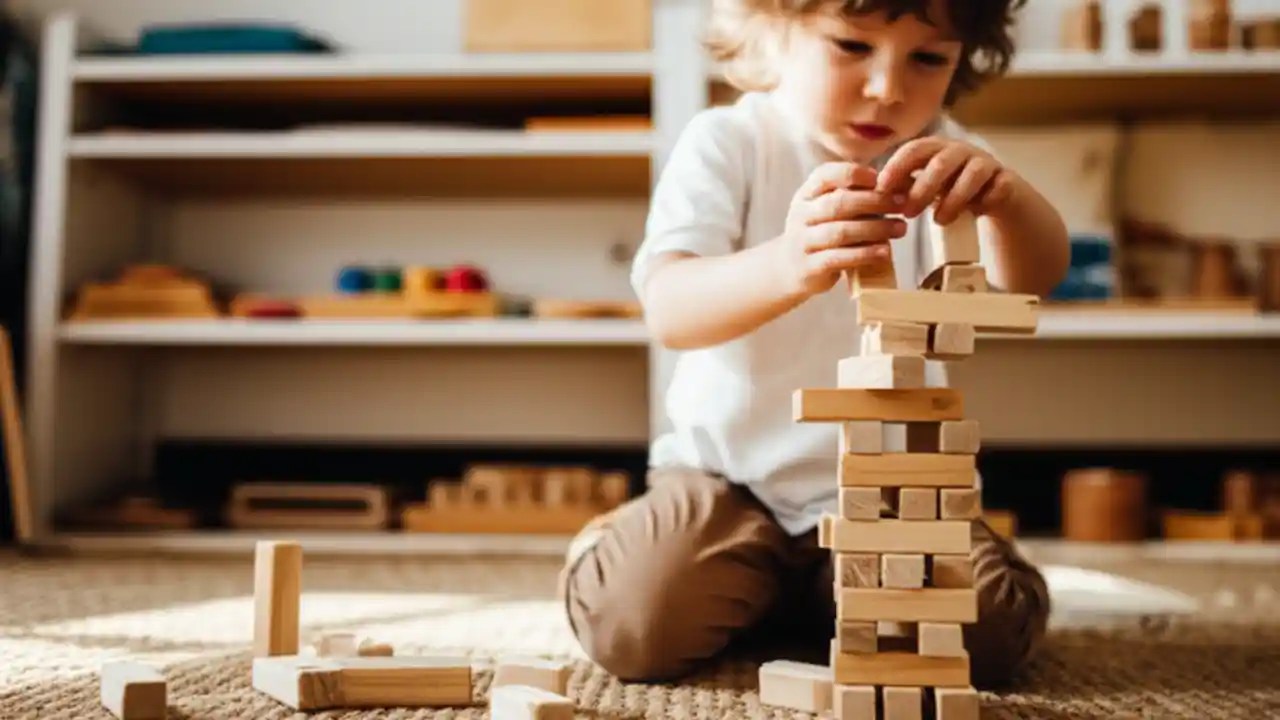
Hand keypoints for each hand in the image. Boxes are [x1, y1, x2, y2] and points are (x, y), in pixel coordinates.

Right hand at [777, 162, 906, 296]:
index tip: (880, 178)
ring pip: (840, 232)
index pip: (826, 175)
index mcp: (806, 194)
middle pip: (838, 203)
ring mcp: (803, 242)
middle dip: (874, 201)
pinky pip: (838, 258)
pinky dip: (864, 255)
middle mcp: (801, 215)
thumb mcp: (827, 209)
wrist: (789, 268)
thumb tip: (900, 184)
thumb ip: (855, 196)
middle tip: (901, 204)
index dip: (854, 174)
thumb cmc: (820, 232)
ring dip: (875, 229)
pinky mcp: (809, 267)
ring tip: (900, 228)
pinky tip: (884, 252)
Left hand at [876, 137, 1021, 224]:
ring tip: (938, 221)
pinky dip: (987, 200)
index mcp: (937, 149)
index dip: (897, 166)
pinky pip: (1000, 186)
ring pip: (972, 174)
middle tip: (908, 213)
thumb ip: (903, 186)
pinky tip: (976, 214)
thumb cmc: (950, 189)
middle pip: (941, 162)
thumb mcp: (925, 187)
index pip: (914, 149)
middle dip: (922, 189)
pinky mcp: (1006, 180)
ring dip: (953, 200)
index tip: (881, 187)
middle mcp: (962, 151)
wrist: (995, 195)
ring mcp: (987, 163)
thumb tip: (872, 194)